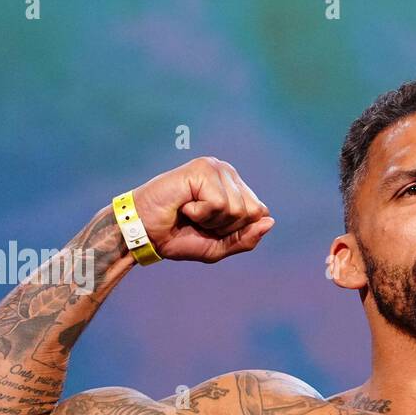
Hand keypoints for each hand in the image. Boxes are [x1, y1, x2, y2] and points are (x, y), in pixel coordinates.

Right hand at [131, 157, 274, 261]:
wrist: (145, 234)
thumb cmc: (179, 237)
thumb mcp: (220, 246)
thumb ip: (247, 238)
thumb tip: (270, 221)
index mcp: (234, 187)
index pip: (259, 214)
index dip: (235, 230)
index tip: (209, 226)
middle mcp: (227, 172)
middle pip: (252, 212)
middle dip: (225, 226)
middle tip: (198, 220)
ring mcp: (215, 168)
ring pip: (237, 209)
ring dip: (211, 220)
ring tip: (189, 212)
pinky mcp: (202, 169)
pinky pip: (219, 203)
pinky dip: (201, 213)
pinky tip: (184, 206)